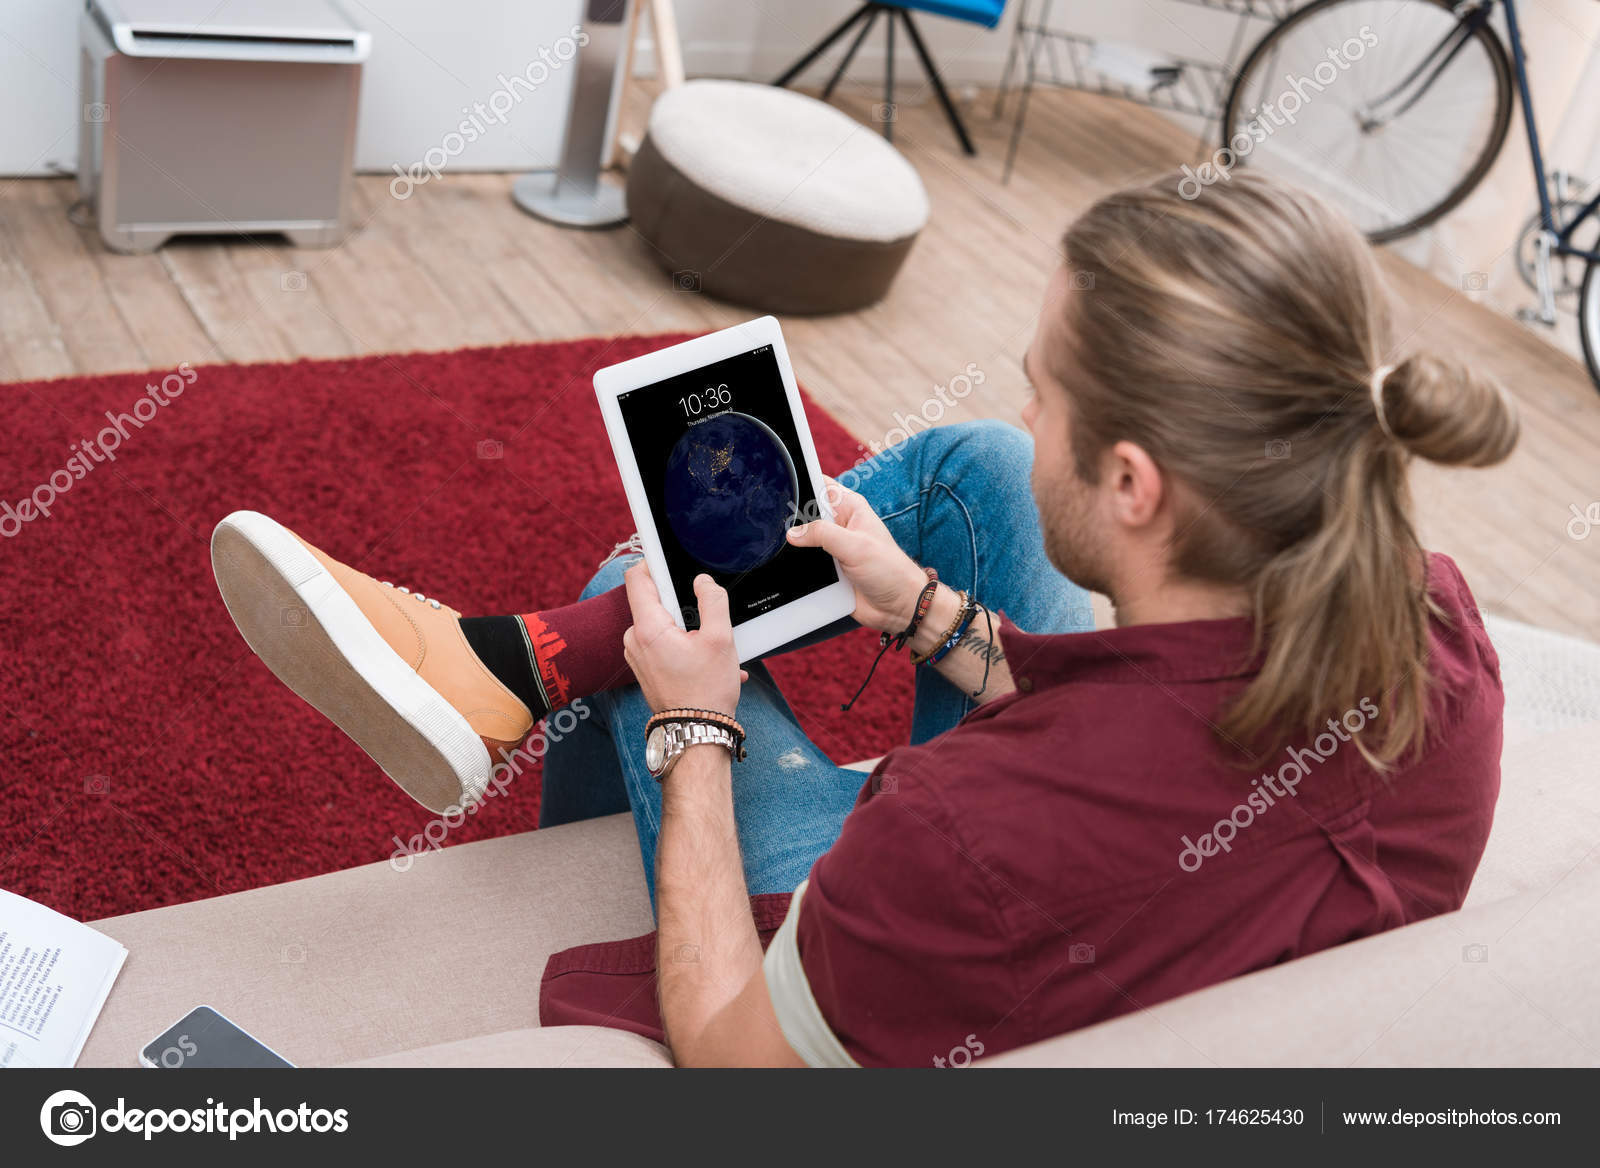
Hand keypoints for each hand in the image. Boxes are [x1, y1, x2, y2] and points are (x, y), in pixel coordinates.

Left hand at [621, 561, 744, 715]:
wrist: (696, 732)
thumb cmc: (707, 692)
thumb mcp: (721, 639)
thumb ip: (712, 600)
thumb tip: (703, 582)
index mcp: (648, 628)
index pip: (638, 577)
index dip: (654, 562)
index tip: (670, 559)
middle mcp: (634, 640)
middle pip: (653, 600)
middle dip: (680, 603)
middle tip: (702, 620)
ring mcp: (636, 655)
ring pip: (659, 622)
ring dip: (684, 627)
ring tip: (706, 647)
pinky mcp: (643, 667)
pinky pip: (660, 642)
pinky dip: (681, 645)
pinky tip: (704, 661)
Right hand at [786, 476, 926, 633]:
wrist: (898, 607)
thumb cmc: (890, 571)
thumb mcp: (855, 546)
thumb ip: (822, 534)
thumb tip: (792, 533)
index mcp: (850, 508)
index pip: (819, 484)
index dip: (801, 482)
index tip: (782, 488)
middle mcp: (839, 525)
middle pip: (804, 514)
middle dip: (792, 520)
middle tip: (778, 527)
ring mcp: (832, 547)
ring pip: (801, 541)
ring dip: (796, 548)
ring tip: (786, 551)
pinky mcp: (827, 569)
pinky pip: (804, 565)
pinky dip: (799, 568)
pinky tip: (793, 570)